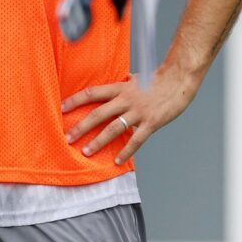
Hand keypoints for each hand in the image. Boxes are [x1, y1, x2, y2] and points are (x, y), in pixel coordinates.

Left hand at [61, 67, 199, 163]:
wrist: (179, 80)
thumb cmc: (157, 80)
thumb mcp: (135, 80)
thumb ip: (121, 87)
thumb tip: (109, 92)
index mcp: (120, 88)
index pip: (92, 93)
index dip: (76, 100)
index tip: (61, 108)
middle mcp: (127, 99)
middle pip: (98, 113)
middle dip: (81, 127)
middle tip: (67, 138)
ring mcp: (139, 111)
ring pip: (113, 128)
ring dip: (98, 141)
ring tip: (86, 152)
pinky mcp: (151, 122)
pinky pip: (136, 139)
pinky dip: (126, 151)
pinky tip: (117, 161)